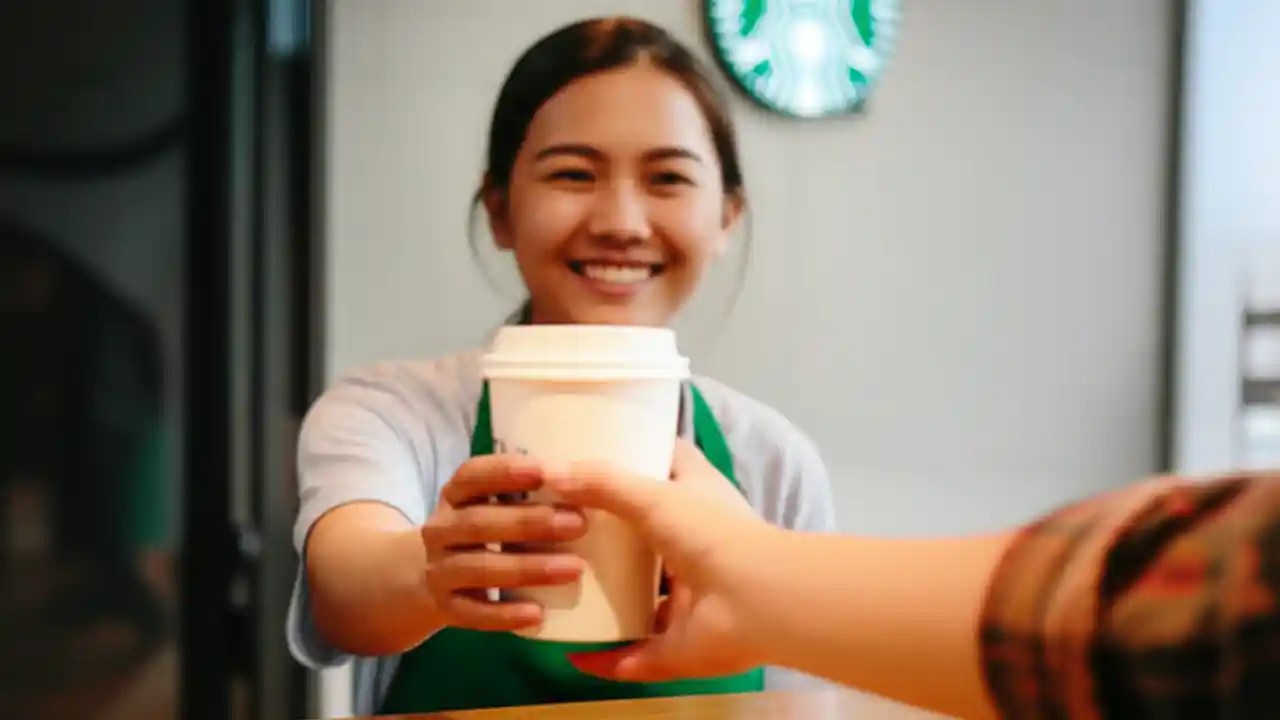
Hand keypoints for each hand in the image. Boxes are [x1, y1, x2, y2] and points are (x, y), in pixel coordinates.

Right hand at [422, 455, 587, 630]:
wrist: (443, 580)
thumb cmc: (490, 532)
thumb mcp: (500, 505)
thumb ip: (532, 493)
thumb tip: (585, 480)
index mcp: (456, 494)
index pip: (472, 475)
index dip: (504, 472)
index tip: (543, 472)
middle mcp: (440, 529)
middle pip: (478, 523)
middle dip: (529, 523)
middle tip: (578, 524)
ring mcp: (438, 570)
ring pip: (478, 568)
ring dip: (527, 568)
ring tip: (573, 569)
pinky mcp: (445, 609)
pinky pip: (472, 613)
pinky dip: (505, 614)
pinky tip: (538, 614)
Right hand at [546, 440, 777, 680]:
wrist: (756, 602)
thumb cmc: (712, 533)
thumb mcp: (654, 494)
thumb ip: (604, 483)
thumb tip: (548, 471)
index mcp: (698, 499)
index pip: (670, 465)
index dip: (639, 456)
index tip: (597, 453)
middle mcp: (695, 545)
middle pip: (647, 533)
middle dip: (610, 533)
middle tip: (560, 527)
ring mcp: (689, 597)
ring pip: (641, 596)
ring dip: (606, 596)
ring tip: (559, 588)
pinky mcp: (679, 643)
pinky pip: (634, 654)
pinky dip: (606, 658)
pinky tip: (572, 652)